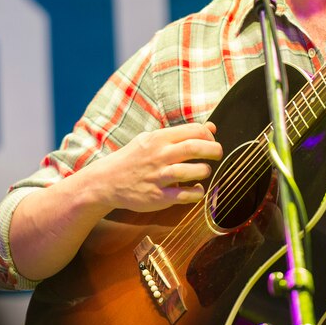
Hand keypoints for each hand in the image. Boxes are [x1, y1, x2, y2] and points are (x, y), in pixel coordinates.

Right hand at [88, 122, 221, 211]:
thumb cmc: (134, 158)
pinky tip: (196, 189)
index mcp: (159, 138)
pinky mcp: (157, 197)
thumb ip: (181, 134)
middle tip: (218, 154)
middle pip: (195, 147)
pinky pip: (184, 195)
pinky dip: (196, 192)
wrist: (107, 180)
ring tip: (204, 171)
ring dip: (205, 171)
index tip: (211, 141)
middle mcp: (160, 155)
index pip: (193, 130)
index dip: (208, 135)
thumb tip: (211, 128)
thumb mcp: (152, 139)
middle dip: (214, 150)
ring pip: (191, 171)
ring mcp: (158, 177)